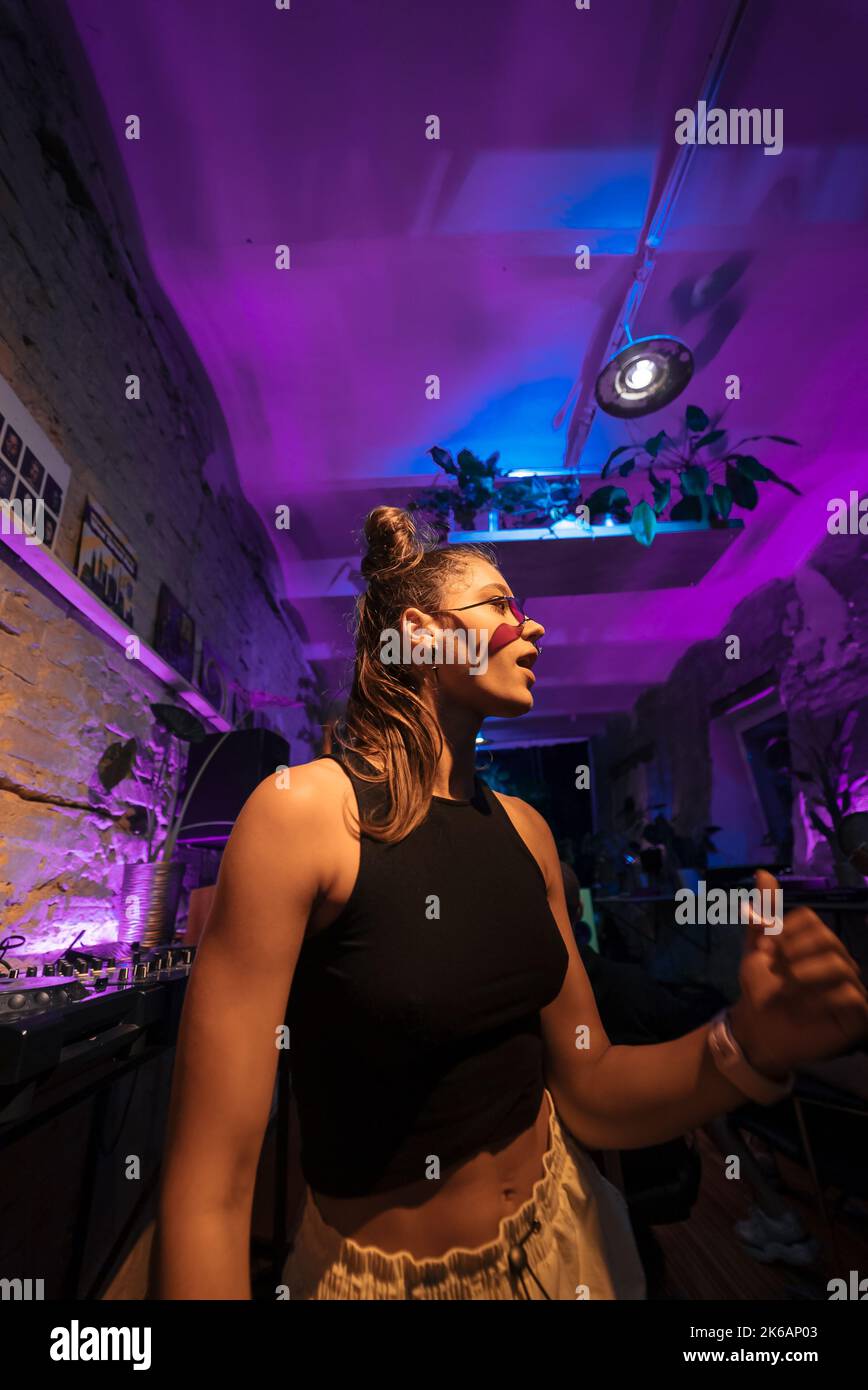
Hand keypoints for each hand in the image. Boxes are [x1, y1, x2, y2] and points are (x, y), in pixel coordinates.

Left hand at [729, 871, 867, 1078]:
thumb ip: (764, 912)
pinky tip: (802, 1009)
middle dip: (795, 955)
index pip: (813, 921)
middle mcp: (838, 962)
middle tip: (777, 972)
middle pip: (829, 941)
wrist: (756, 1030)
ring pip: (840, 966)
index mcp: (817, 944)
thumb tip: (763, 871)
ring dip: (804, 977)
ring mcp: (850, 988)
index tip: (766, 951)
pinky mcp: (856, 1016)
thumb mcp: (756, 948)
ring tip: (786, 990)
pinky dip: (820, 1000)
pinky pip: (851, 997)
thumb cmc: (760, 989)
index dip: (787, 933)